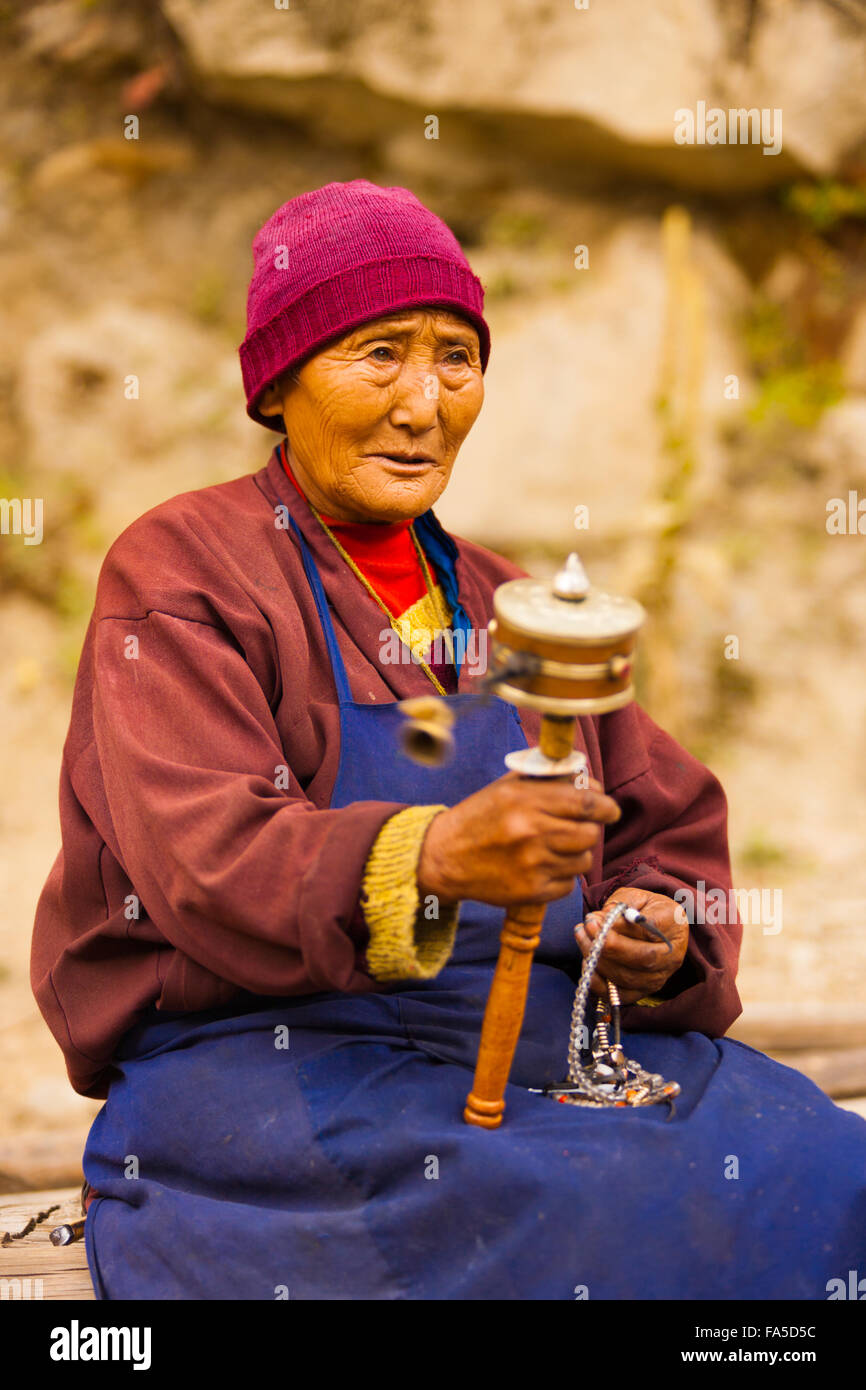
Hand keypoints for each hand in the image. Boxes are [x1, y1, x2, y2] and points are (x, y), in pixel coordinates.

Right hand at [417, 773, 619, 909]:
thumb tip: (587, 780)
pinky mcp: (531, 892)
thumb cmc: (478, 817)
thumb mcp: (506, 787)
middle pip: (589, 834)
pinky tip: (542, 867)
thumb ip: (546, 780)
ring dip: (575, 854)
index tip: (609, 810)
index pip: (587, 803)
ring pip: (583, 861)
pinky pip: (568, 884)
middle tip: (576, 829)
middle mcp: (531, 832)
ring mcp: (532, 864)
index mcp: (526, 800)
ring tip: (554, 849)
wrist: (443, 857)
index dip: (606, 806)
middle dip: (588, 830)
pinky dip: (561, 876)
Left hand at [575, 885, 688, 1005]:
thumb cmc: (644, 909)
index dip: (621, 927)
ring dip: (598, 959)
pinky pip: (618, 995)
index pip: (650, 929)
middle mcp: (672, 957)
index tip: (597, 918)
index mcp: (674, 925)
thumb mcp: (636, 896)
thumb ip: (621, 905)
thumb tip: (603, 921)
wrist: (653, 926)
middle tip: (588, 926)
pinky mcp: (641, 992)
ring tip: (582, 936)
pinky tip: (587, 961)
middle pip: (642, 959)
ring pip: (627, 977)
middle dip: (609, 945)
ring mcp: (658, 978)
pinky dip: (598, 982)